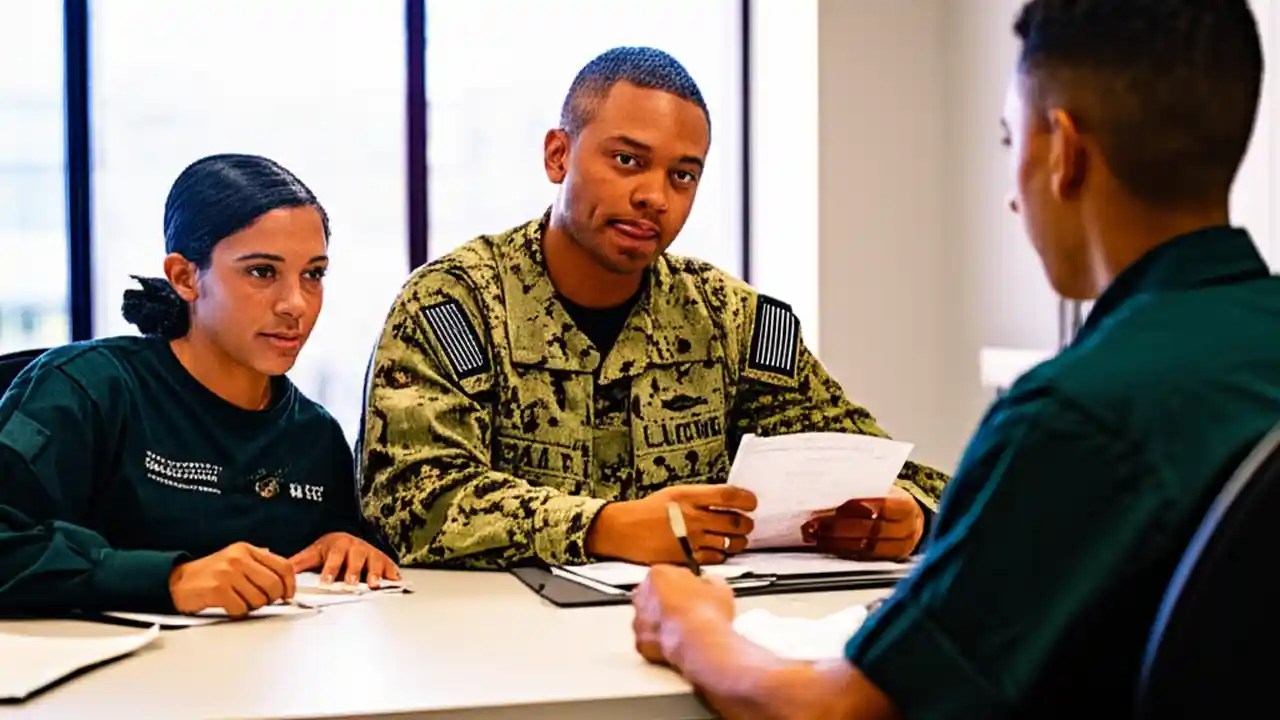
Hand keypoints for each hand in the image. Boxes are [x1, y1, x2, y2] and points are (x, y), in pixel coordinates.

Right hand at [168, 542, 295, 617]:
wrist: (177, 581)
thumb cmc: (208, 573)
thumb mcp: (235, 559)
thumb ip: (258, 562)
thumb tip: (283, 575)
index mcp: (246, 550)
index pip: (283, 566)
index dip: (290, 584)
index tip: (288, 595)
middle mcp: (238, 558)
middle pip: (273, 585)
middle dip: (271, 599)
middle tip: (262, 602)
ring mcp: (227, 573)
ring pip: (258, 600)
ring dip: (251, 607)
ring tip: (239, 601)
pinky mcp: (217, 589)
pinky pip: (241, 609)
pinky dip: (237, 612)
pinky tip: (228, 606)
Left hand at [289, 532, 400, 587]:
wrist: (349, 538)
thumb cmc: (332, 548)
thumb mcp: (314, 552)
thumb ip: (299, 563)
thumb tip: (280, 570)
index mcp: (339, 544)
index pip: (334, 556)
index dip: (331, 568)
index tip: (326, 581)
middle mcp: (357, 547)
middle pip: (356, 558)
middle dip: (353, 571)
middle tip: (350, 583)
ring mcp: (371, 553)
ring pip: (374, 561)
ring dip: (375, 572)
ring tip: (373, 584)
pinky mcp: (383, 560)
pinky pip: (389, 566)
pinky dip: (392, 574)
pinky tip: (394, 582)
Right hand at [586, 485, 757, 564]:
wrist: (622, 530)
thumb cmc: (646, 511)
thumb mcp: (674, 494)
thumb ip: (699, 498)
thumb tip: (725, 501)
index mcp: (689, 496)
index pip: (728, 495)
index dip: (746, 499)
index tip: (752, 503)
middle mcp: (692, 516)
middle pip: (734, 520)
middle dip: (746, 524)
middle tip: (746, 524)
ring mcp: (690, 538)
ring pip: (729, 542)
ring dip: (738, 541)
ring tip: (737, 539)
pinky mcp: (686, 557)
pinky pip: (715, 558)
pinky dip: (721, 555)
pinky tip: (718, 550)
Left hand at [633, 565, 735, 665]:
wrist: (699, 640)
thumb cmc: (707, 611)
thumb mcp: (719, 587)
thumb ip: (710, 582)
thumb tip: (711, 583)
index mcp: (658, 574)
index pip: (668, 574)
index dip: (683, 583)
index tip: (693, 590)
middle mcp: (643, 595)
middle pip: (654, 595)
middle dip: (668, 602)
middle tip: (688, 610)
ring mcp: (639, 620)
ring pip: (650, 619)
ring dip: (663, 623)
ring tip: (685, 630)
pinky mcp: (642, 643)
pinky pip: (651, 640)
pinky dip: (661, 643)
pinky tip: (678, 644)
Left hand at [802, 485, 923, 559]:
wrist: (910, 522)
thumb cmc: (891, 501)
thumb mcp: (884, 491)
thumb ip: (864, 493)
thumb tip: (830, 492)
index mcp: (906, 508)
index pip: (883, 507)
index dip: (857, 507)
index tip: (834, 506)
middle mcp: (906, 530)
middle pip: (870, 530)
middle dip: (838, 527)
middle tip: (813, 523)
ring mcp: (898, 549)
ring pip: (863, 547)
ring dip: (834, 542)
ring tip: (812, 536)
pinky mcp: (886, 562)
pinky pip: (861, 558)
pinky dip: (840, 552)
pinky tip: (823, 546)